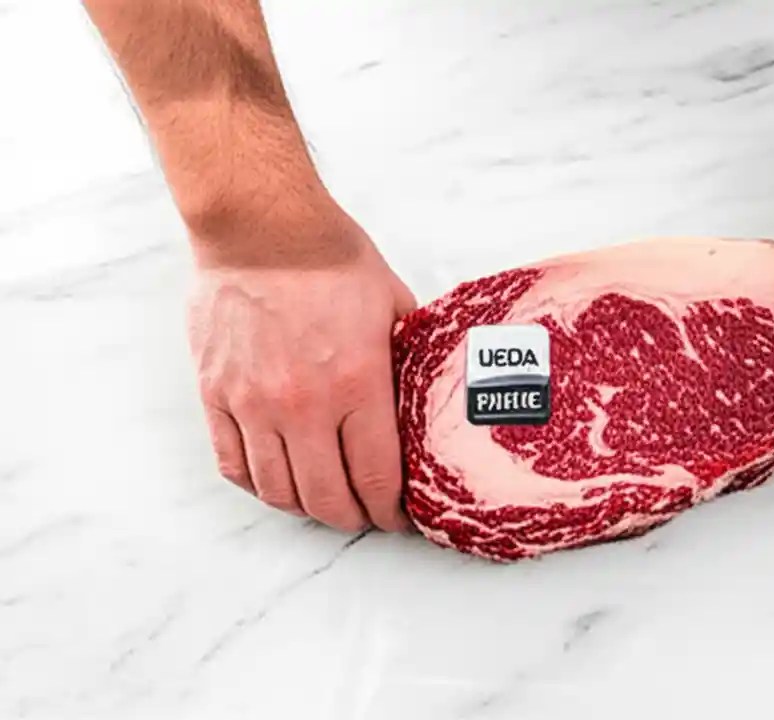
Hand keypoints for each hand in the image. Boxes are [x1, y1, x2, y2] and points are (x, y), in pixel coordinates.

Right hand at [187, 202, 417, 530]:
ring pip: (279, 491)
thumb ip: (409, 360)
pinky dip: (259, 485)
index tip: (398, 517)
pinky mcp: (217, 395)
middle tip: (365, 516)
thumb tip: (427, 394)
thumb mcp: (395, 308)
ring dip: (307, 508)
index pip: (377, 478)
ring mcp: (255, 404)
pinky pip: (234, 464)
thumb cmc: (331, 261)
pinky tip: (278, 481)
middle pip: (328, 499)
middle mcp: (305, 406)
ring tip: (324, 503)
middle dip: (353, 518)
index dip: (391, 511)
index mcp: (358, 386)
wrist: (263, 229)